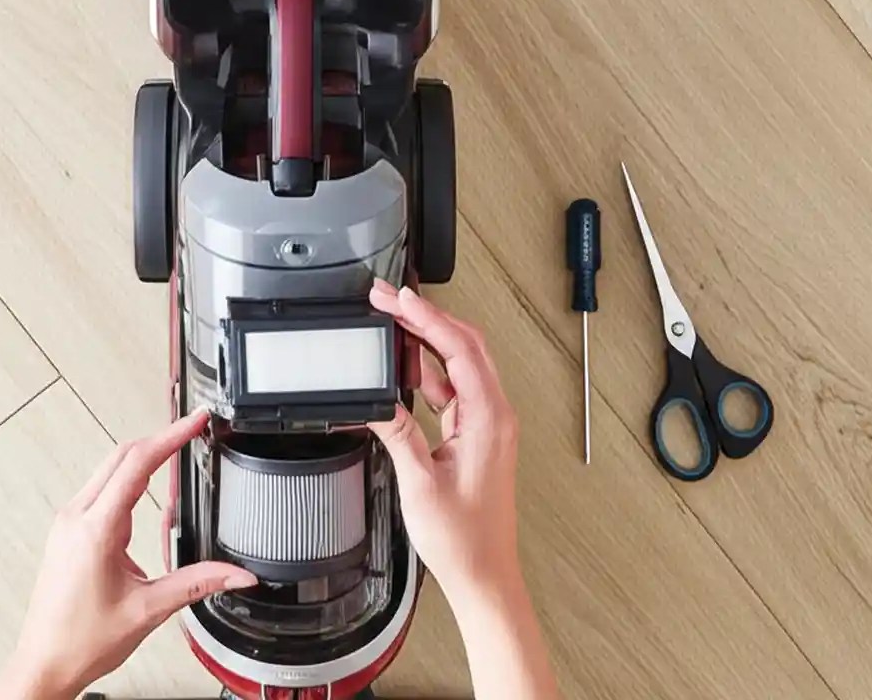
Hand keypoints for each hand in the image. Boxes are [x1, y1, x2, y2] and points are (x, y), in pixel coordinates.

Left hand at [0, 409, 256, 699]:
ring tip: (174, 448)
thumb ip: (198, 584)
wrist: (44, 663)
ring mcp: (68, 524)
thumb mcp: (149, 609)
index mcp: (95, 531)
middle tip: (191, 426)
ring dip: (142, 456)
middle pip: (121, 456)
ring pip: (108, 470)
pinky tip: (144, 481)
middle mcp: (76, 519)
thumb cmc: (80, 641)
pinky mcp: (68, 533)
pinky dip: (127, 477)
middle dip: (159, 437)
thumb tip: (237, 575)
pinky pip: (99, 490)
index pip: (137, 465)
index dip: (170, 437)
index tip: (193, 422)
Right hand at [367, 280, 521, 600]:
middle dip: (425, 318)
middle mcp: (494, 415)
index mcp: (489, 419)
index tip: (398, 298)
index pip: (459, 349)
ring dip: (424, 343)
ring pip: (457, 365)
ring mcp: (486, 424)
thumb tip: (377, 399)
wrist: (483, 573)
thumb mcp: (419, 483)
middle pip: (463, 346)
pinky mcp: (475, 436)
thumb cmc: (464, 538)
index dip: (427, 318)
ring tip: (388, 324)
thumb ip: (398, 433)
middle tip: (387, 300)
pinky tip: (400, 368)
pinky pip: (452, 389)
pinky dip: (426, 372)